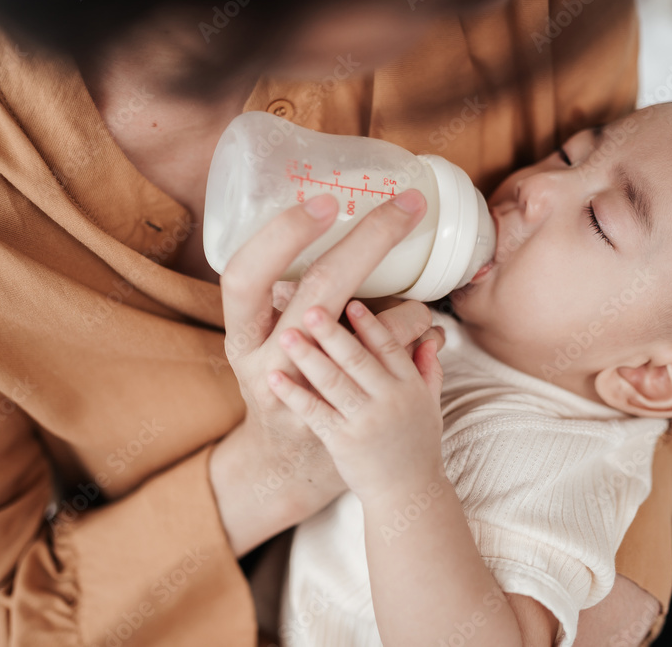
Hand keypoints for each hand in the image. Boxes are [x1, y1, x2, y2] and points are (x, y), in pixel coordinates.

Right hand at [210, 190, 444, 554]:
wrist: (282, 466)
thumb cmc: (278, 381)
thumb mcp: (263, 340)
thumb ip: (284, 299)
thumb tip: (325, 231)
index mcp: (240, 332)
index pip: (246, 273)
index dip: (281, 237)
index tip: (324, 204)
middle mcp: (262, 361)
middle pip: (317, 289)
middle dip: (367, 241)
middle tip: (404, 208)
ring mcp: (302, 392)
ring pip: (366, 331)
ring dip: (405, 308)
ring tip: (421, 301)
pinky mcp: (339, 417)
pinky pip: (390, 368)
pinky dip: (419, 342)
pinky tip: (431, 334)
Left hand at [268, 299, 444, 502]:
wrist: (407, 493)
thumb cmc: (416, 446)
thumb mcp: (431, 406)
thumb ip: (429, 370)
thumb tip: (430, 337)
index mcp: (410, 388)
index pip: (389, 347)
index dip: (370, 324)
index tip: (351, 302)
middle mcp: (390, 402)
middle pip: (357, 359)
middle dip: (332, 333)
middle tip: (309, 307)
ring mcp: (365, 423)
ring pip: (334, 383)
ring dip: (308, 357)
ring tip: (286, 336)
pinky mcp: (343, 443)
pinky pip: (315, 413)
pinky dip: (294, 395)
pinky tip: (274, 378)